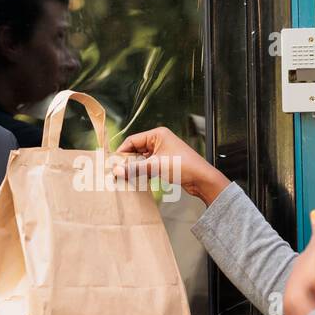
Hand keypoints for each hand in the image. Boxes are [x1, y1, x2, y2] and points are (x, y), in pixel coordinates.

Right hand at [111, 126, 230, 205]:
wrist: (201, 178)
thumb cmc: (183, 166)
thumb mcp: (155, 166)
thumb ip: (134, 168)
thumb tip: (116, 170)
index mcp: (157, 134)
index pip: (132, 140)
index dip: (122, 152)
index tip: (112, 163)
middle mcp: (159, 140)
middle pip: (136, 149)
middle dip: (127, 161)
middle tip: (116, 172)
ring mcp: (162, 151)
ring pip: (141, 159)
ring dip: (134, 168)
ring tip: (125, 177)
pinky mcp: (165, 162)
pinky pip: (148, 165)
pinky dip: (142, 172)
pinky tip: (137, 180)